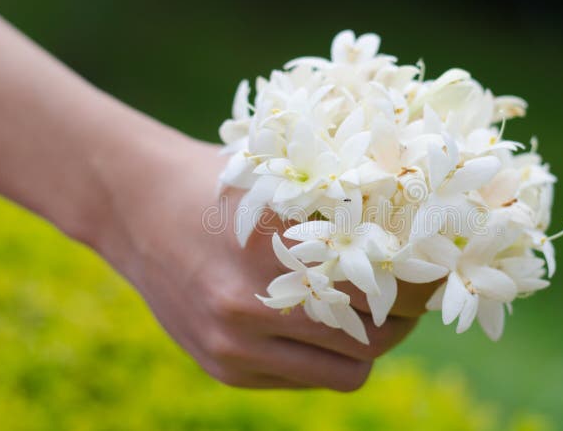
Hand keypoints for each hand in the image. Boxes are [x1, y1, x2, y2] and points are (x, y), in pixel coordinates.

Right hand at [88, 137, 420, 390]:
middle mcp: (255, 304)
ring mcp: (237, 344)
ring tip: (363, 314)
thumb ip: (340, 217)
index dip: (418, 283)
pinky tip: (310, 323)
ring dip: (366, 346)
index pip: (384, 284)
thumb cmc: (221, 186)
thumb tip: (418, 245)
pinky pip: (305, 379)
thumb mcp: (283, 184)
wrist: (134, 208)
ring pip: (348, 371)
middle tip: (404, 296)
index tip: (427, 271)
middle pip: (374, 337)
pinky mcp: (226, 369)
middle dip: (400, 319)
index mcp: (279, 246)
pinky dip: (321, 357)